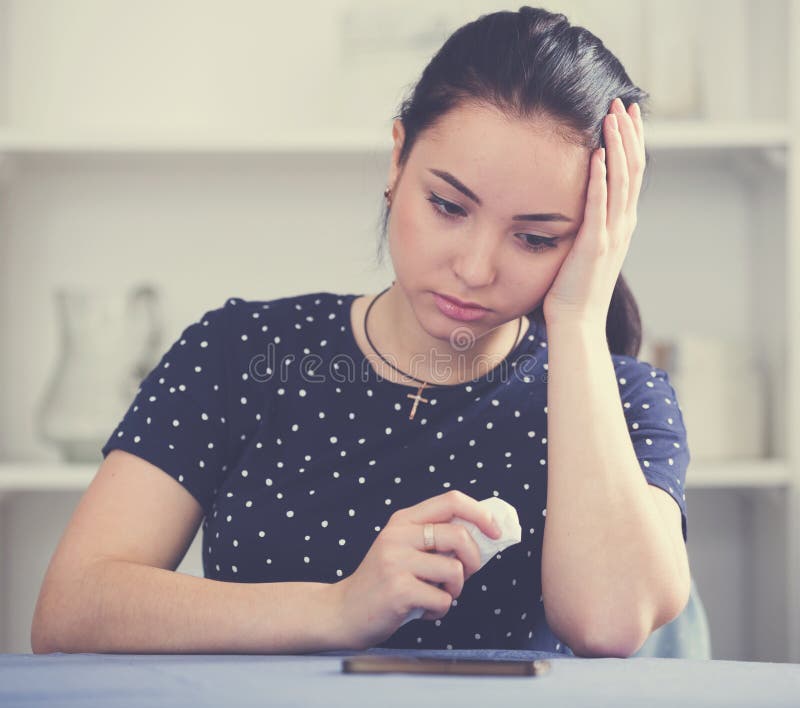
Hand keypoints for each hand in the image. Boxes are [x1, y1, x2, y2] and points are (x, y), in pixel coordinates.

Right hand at [331, 490, 501, 650]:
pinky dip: (439, 610)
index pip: (451, 500)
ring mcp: (396, 561)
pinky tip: (421, 609)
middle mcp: (398, 534)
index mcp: (403, 519)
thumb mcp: (404, 549)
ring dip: (454, 590)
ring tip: (435, 595)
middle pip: (459, 535)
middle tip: (465, 575)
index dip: (480, 514)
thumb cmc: (384, 582)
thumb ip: (436, 539)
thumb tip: (485, 537)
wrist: (343, 611)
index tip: (495, 533)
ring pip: (455, 570)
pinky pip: (443, 599)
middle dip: (474, 560)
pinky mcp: (398, 589)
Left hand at [542, 98, 645, 328]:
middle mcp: (623, 224)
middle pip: (632, 169)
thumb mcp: (585, 247)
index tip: (626, 114)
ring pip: (621, 181)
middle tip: (622, 102)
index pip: (631, 173)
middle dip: (628, 133)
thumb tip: (577, 202)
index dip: (631, 142)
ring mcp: (612, 234)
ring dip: (617, 146)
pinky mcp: (595, 245)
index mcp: (622, 223)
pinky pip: (599, 205)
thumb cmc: (573, 288)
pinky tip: (596, 154)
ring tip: (611, 116)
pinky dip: (600, 177)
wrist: (577, 321)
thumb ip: (588, 223)